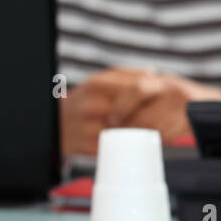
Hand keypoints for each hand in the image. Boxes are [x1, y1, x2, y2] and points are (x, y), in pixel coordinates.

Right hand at [62, 67, 220, 154]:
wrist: (56, 123)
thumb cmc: (82, 101)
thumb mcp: (98, 81)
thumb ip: (125, 74)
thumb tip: (152, 72)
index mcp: (96, 85)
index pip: (136, 89)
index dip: (154, 97)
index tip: (165, 101)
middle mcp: (91, 105)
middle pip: (135, 113)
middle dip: (151, 118)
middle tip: (163, 120)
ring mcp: (89, 127)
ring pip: (128, 132)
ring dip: (142, 134)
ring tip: (150, 131)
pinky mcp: (88, 147)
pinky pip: (118, 147)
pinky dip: (130, 146)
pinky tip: (135, 142)